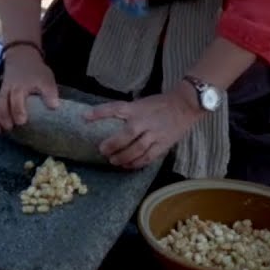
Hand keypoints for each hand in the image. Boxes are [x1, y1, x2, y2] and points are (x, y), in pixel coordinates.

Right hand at [0, 47, 58, 133]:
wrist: (22, 58)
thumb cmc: (36, 72)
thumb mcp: (46, 79)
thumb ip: (50, 92)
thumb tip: (54, 106)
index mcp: (21, 85)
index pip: (17, 97)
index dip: (18, 109)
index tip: (22, 122)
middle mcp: (9, 89)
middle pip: (3, 102)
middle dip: (5, 116)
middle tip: (10, 128)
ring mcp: (2, 92)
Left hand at [85, 86, 204, 169]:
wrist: (185, 105)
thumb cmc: (159, 104)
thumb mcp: (141, 103)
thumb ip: (127, 112)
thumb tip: (106, 120)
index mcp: (136, 108)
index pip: (115, 108)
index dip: (99, 112)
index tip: (84, 117)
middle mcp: (144, 120)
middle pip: (126, 134)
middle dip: (113, 144)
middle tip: (102, 150)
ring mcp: (155, 133)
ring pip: (137, 149)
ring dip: (123, 157)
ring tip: (113, 161)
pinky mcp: (163, 144)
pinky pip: (148, 157)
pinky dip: (137, 163)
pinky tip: (128, 166)